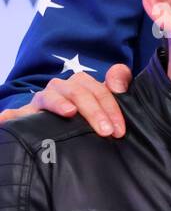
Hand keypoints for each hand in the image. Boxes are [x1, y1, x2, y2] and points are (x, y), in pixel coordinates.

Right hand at [0, 64, 132, 135]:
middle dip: (94, 111)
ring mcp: (42, 101)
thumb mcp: (107, 100)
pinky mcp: (26, 114)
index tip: (119, 130)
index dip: (111, 107)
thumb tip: (119, 79)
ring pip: (49, 96)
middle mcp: (60, 90)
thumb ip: (118, 82)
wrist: (70, 123)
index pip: (97, 89)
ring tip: (69, 112)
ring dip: (59, 103)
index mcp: (79, 85)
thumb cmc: (91, 112)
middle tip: (106, 132)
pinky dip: (10, 116)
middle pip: (77, 92)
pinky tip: (4, 120)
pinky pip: (16, 114)